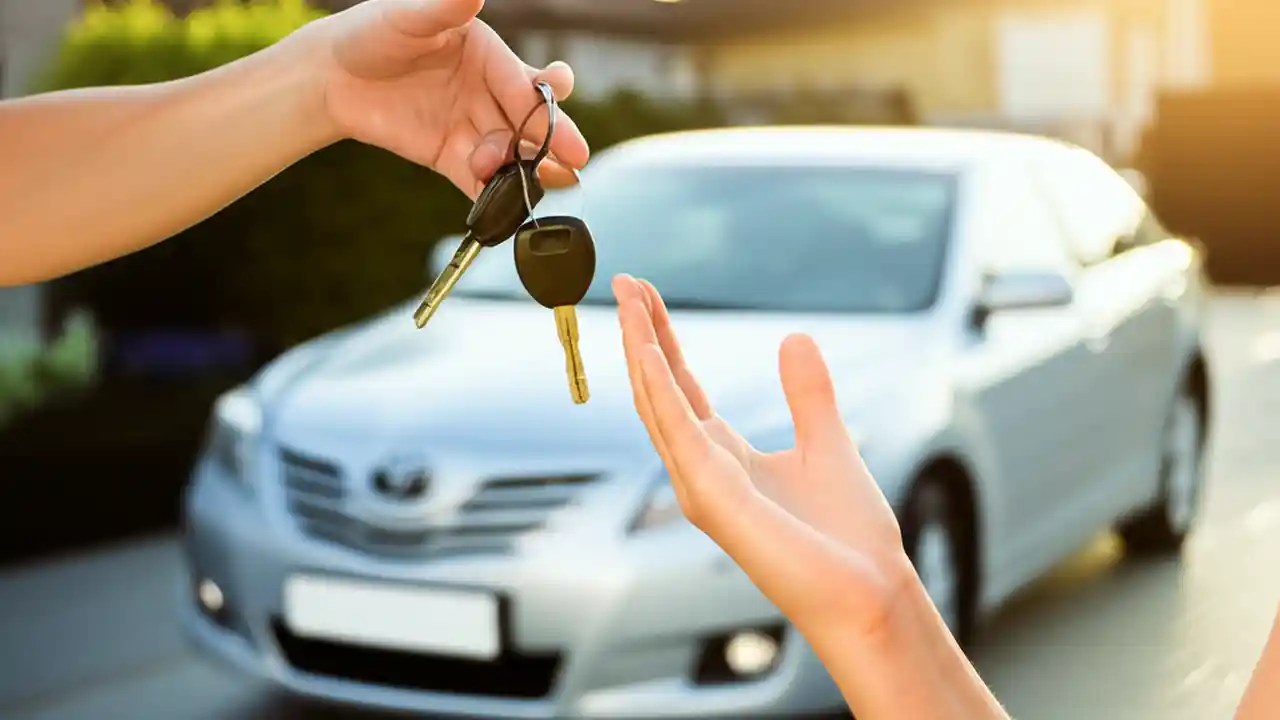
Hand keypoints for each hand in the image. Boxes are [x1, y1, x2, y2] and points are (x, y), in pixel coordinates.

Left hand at [302, 0, 588, 197]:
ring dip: (518, 169)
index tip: (553, 109)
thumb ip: (443, 9)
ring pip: (508, 153)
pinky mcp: (451, 156)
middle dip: (553, 139)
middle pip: (529, 120)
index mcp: (488, 54)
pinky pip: (477, 180)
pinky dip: (491, 196)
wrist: (332, 76)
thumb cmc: (372, 32)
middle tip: (575, 158)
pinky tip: (502, 210)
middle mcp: (488, 91)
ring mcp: (472, 126)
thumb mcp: (405, 16)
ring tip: (521, 182)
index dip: (539, 98)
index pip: (520, 80)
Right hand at [612, 274, 908, 633]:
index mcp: (726, 458)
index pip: (681, 386)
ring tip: (629, 301)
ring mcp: (700, 485)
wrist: (870, 591)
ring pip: (658, 405)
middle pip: (660, 389)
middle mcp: (702, 470)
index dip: (662, 337)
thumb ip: (807, 394)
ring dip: (641, 350)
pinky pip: (677, 433)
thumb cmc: (848, 536)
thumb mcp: (828, 443)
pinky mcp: (712, 498)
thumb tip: (794, 337)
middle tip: (626, 280)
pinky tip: (650, 350)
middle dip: (641, 335)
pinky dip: (660, 389)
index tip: (646, 293)